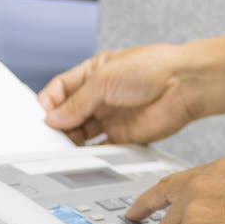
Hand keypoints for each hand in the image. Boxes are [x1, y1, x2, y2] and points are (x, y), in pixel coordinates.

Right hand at [37, 45, 198, 144]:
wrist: (184, 85)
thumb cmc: (152, 68)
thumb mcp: (104, 79)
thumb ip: (77, 102)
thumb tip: (54, 118)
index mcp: (92, 74)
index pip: (60, 91)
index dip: (48, 104)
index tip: (41, 117)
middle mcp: (99, 96)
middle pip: (68, 115)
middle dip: (57, 125)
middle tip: (50, 136)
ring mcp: (110, 117)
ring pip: (81, 133)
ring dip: (71, 141)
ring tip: (64, 147)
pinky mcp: (122, 136)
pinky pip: (100, 148)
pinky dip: (89, 154)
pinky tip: (81, 155)